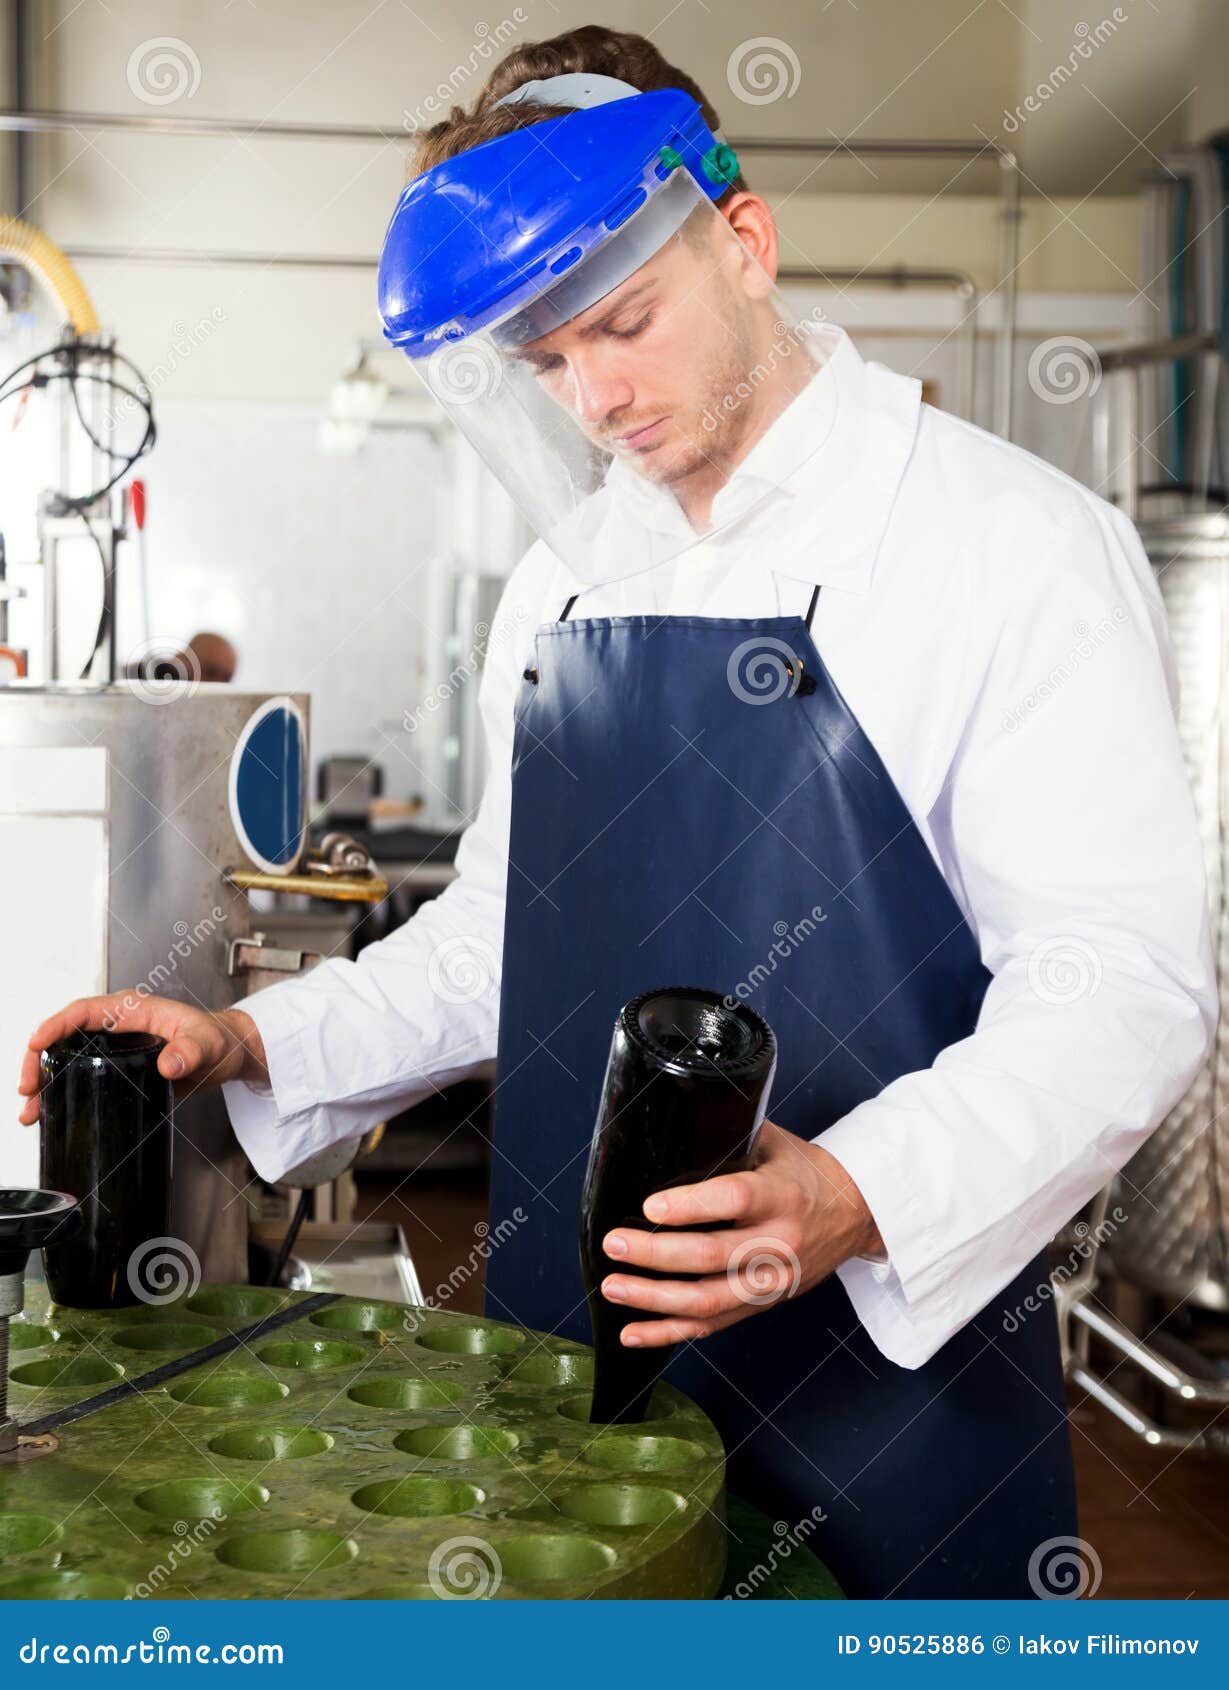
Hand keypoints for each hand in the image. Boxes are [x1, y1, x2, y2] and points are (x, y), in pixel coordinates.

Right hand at [17, 995, 266, 1125]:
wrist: (225, 1055)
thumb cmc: (216, 1039)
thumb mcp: (206, 1043)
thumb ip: (190, 1051)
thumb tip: (170, 1063)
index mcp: (131, 1010)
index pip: (84, 1011)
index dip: (56, 1024)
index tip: (37, 1042)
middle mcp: (115, 1027)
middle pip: (64, 1037)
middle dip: (39, 1060)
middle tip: (28, 1088)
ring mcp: (111, 1049)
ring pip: (66, 1060)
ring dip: (45, 1083)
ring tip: (31, 1112)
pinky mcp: (114, 1069)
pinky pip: (80, 1077)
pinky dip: (61, 1094)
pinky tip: (48, 1114)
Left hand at [599, 1120, 883, 1348]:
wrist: (856, 1213)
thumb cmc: (804, 1171)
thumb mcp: (774, 1143)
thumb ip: (727, 1135)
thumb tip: (669, 1117)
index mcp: (780, 1194)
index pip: (734, 1200)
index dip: (690, 1206)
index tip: (650, 1206)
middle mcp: (778, 1242)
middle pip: (712, 1256)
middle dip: (656, 1255)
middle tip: (614, 1243)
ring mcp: (772, 1281)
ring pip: (708, 1301)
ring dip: (654, 1299)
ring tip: (612, 1286)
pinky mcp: (763, 1305)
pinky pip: (712, 1325)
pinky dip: (669, 1333)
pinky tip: (631, 1332)